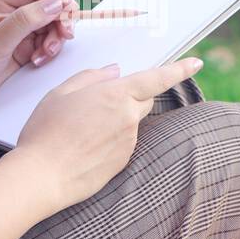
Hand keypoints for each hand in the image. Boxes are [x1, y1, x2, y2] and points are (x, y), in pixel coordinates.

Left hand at [0, 0, 76, 121]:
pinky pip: (47, 44)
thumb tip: (56, 4)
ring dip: (54, 40)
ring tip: (44, 55)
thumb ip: (25, 21)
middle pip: (46, 6)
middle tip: (66, 35)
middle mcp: (8, 15)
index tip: (69, 9)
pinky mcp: (24, 50)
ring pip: (50, 26)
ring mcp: (17, 33)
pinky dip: (48, 52)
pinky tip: (37, 62)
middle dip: (59, 20)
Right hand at [11, 58, 203, 211]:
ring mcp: (129, 141)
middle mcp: (129, 117)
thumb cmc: (45, 132)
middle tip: (97, 103)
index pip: (157, 78)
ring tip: (80, 130)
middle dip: (128, 96)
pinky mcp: (125, 160)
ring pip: (130, 122)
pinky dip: (109, 140)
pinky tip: (84, 146)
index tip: (197, 63)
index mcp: (115, 95)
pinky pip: (123, 142)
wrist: (42, 176)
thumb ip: (91, 78)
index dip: (179, 69)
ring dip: (115, 120)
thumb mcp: (60, 93)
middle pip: (143, 100)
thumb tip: (114, 71)